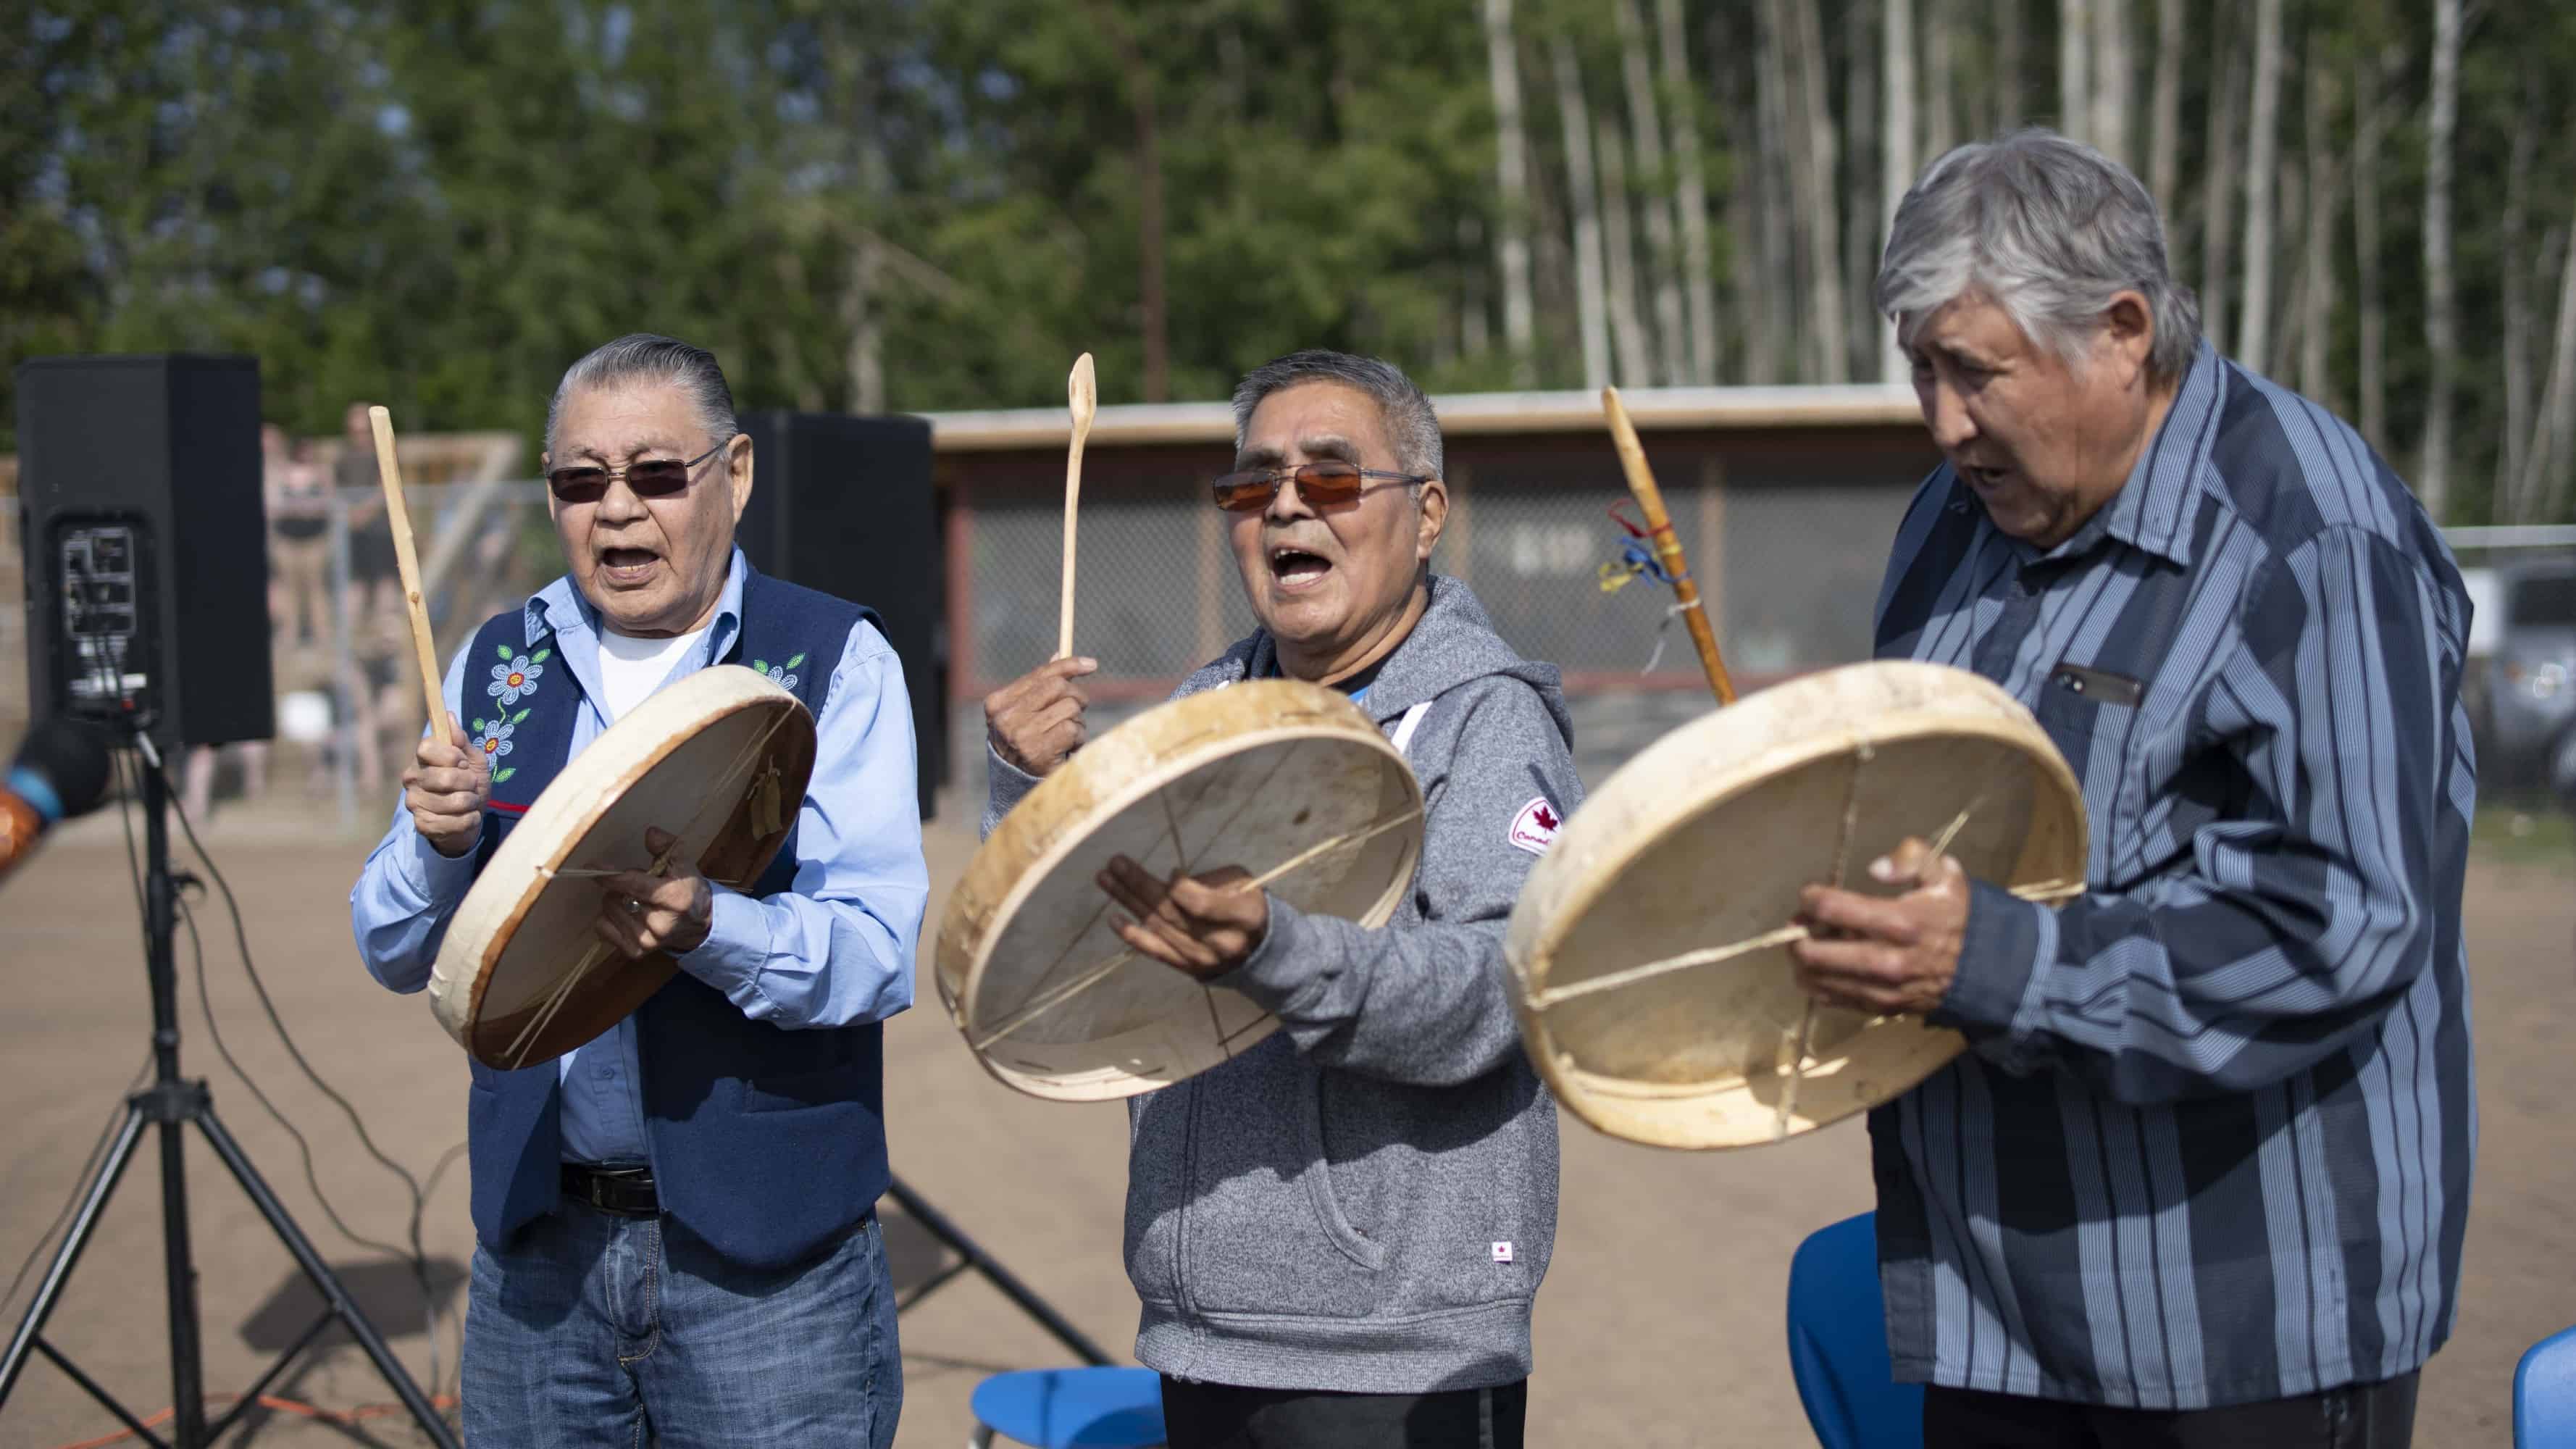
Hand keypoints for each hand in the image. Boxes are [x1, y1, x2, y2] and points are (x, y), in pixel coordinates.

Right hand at [403, 721, 489, 857]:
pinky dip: (470, 819)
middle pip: (444, 777)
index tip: (462, 762)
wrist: (470, 816)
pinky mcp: (422, 825)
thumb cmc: (469, 784)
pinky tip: (466, 817)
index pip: (426, 748)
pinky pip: (455, 822)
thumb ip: (461, 741)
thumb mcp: (472, 760)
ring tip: (469, 801)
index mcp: (421, 759)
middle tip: (471, 785)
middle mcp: (411, 778)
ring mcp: (414, 803)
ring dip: (471, 802)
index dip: (451, 755)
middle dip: (468, 782)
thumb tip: (449, 715)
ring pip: (454, 802)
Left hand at [594, 827, 713, 958]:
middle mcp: (660, 924)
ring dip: (615, 901)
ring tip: (634, 900)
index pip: (634, 885)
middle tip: (637, 886)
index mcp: (675, 898)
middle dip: (619, 886)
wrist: (698, 926)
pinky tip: (626, 915)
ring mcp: (647, 941)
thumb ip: (667, 846)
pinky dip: (609, 919)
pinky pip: (603, 929)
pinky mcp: (635, 952)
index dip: (611, 875)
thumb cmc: (686, 889)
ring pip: (608, 911)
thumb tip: (650, 833)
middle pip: (616, 897)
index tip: (592, 866)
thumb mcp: (683, 863)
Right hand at [984, 656, 1097, 777]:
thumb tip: (1059, 653)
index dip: (1068, 665)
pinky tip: (1067, 749)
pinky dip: (1077, 738)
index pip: (1040, 675)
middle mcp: (1005, 716)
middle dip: (1076, 697)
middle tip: (1079, 711)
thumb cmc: (1025, 746)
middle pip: (1058, 687)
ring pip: (1069, 707)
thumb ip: (1040, 686)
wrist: (1017, 790)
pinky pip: (1072, 728)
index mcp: (998, 703)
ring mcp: (1020, 733)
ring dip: (1077, 722)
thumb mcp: (1026, 714)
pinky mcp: (1038, 749)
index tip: (1091, 664)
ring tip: (1066, 737)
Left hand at [1097, 856, 1267, 980]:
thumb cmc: (1249, 907)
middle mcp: (1220, 942)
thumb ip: (1211, 882)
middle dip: (1139, 884)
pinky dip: (1133, 935)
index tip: (1172, 870)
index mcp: (1243, 916)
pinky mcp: (1187, 968)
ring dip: (1127, 901)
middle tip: (1115, 862)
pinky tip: (1114, 918)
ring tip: (1105, 879)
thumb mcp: (1244, 886)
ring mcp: (1201, 958)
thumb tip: (1171, 880)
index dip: (1180, 887)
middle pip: (1171, 912)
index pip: (1201, 904)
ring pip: (1157, 927)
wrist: (1261, 954)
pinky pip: (1155, 951)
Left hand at [1789, 837, 1969, 1015]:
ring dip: (1801, 961)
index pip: (1833, 909)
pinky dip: (1817, 983)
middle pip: (1814, 952)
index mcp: (1899, 921)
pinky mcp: (1881, 1008)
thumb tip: (1875, 869)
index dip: (1811, 897)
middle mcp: (1886, 959)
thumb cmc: (1957, 916)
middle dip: (1797, 934)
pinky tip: (1820, 968)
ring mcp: (1881, 988)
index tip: (1811, 894)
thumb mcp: (1944, 874)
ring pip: (1818, 980)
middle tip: (1800, 922)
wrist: (1986, 969)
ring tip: (1807, 944)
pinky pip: (1833, 1000)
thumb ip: (1912, 858)